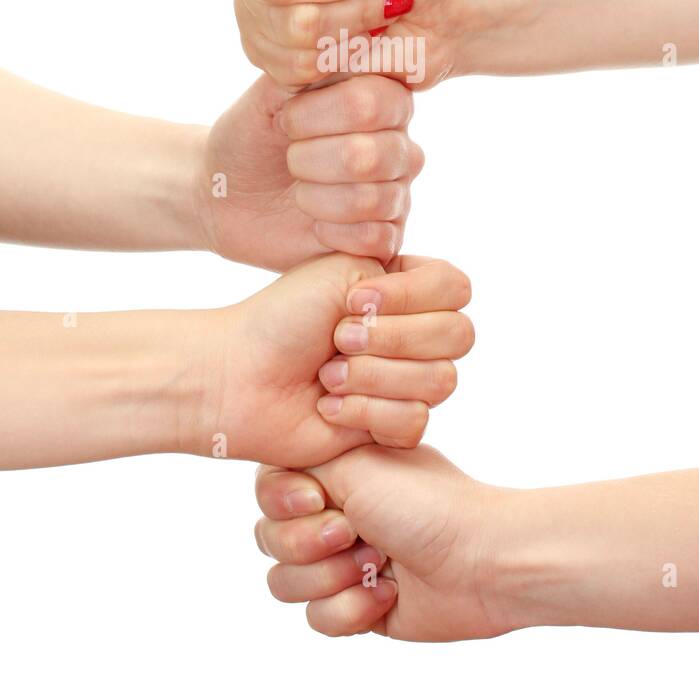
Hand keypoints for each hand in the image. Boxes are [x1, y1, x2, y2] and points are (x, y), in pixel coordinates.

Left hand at [196, 73, 422, 268]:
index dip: (318, 114)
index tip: (285, 120)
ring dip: (315, 197)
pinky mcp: (386, 236)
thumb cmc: (250, 137)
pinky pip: (375, 237)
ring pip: (374, 198)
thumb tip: (343, 47)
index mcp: (380, 96)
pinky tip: (313, 222)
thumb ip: (307, 69)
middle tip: (289, 158)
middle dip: (309, 159)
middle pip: (374, 154)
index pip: (375, 100)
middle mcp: (399, 141)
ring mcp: (398, 191)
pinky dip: (331, 231)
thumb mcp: (267, 94)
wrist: (226, 194)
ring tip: (297, 190)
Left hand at [199, 254, 473, 465]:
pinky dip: (365, 412)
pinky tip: (328, 407)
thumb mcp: (345, 272)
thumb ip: (404, 278)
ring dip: (373, 376)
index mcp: (405, 290)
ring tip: (327, 376)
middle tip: (339, 338)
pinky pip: (413, 421)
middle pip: (458, 335)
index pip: (456, 287)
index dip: (413, 296)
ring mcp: (405, 382)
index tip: (356, 299)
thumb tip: (438, 313)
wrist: (239, 376)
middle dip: (394, 338)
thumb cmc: (282, 318)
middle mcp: (413, 335)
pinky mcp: (390, 427)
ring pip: (440, 381)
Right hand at [253, 445, 517, 640]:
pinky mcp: (356, 606)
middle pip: (268, 540)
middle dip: (309, 544)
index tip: (319, 500)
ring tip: (376, 564)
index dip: (284, 503)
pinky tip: (388, 593)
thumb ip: (297, 469)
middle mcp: (331, 515)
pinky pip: (317, 618)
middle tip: (355, 532)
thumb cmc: (426, 502)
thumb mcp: (351, 463)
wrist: (480, 558)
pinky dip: (351, 609)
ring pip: (285, 584)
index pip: (267, 492)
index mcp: (330, 474)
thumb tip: (270, 480)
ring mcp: (343, 563)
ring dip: (331, 578)